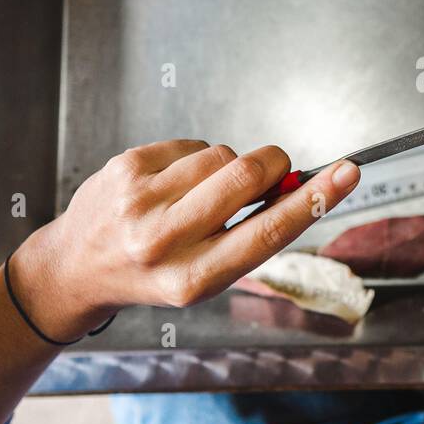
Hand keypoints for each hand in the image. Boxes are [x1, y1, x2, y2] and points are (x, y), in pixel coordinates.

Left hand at [9, 140, 359, 339]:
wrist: (76, 267)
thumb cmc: (154, 272)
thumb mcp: (206, 274)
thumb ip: (253, 233)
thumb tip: (295, 184)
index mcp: (194, 278)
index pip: (269, 232)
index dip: (315, 199)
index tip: (346, 172)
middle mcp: (164, 242)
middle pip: (246, 177)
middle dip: (270, 165)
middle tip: (271, 171)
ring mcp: (140, 201)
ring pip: (220, 155)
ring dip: (226, 166)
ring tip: (201, 192)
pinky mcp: (125, 168)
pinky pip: (190, 144)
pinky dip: (195, 158)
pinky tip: (175, 182)